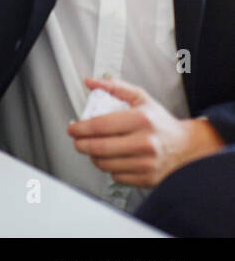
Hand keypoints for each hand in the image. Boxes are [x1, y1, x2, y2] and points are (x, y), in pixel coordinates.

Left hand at [67, 76, 225, 187]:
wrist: (187, 146)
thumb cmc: (160, 122)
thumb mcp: (140, 98)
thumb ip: (114, 87)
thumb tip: (90, 82)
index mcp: (141, 120)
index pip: (100, 125)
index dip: (80, 128)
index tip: (72, 128)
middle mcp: (145, 142)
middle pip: (98, 147)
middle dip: (80, 144)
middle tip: (77, 141)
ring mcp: (147, 163)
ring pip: (104, 164)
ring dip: (92, 157)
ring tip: (95, 149)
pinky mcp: (148, 179)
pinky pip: (116, 176)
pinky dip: (109, 168)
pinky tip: (113, 159)